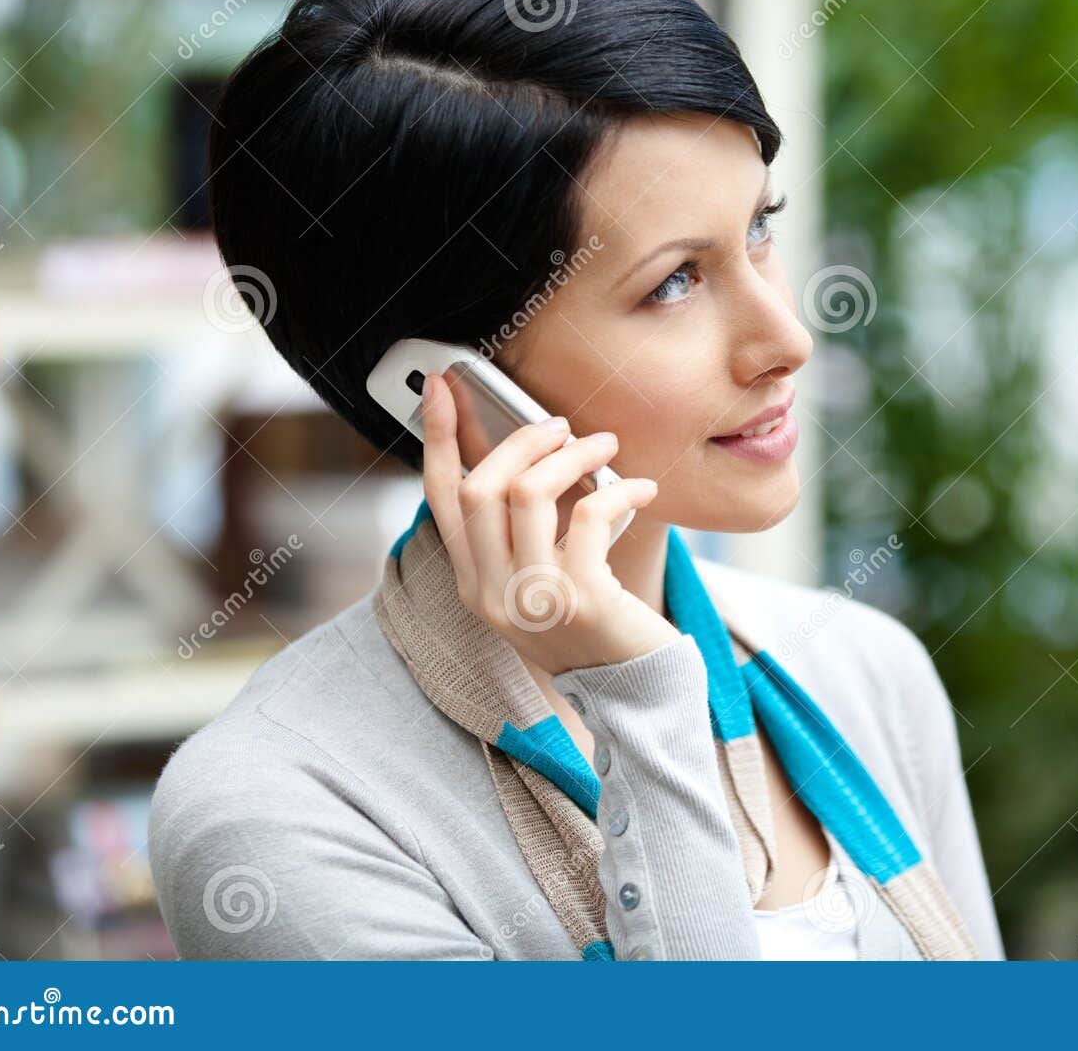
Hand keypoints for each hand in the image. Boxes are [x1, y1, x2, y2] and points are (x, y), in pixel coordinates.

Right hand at [419, 371, 680, 673]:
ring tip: (604, 447)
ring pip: (528, 493)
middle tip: (562, 426)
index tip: (441, 387)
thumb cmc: (593, 624)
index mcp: (475, 585)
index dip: (436, 437)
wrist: (634, 690)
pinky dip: (618, 489)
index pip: (442, 499)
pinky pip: (588, 515)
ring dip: (571, 456)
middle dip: (521, 440)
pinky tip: (641, 489)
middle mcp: (493, 594)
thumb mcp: (539, 582)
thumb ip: (520, 533)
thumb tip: (528, 452)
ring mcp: (534, 599)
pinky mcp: (582, 600)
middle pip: (481, 488)